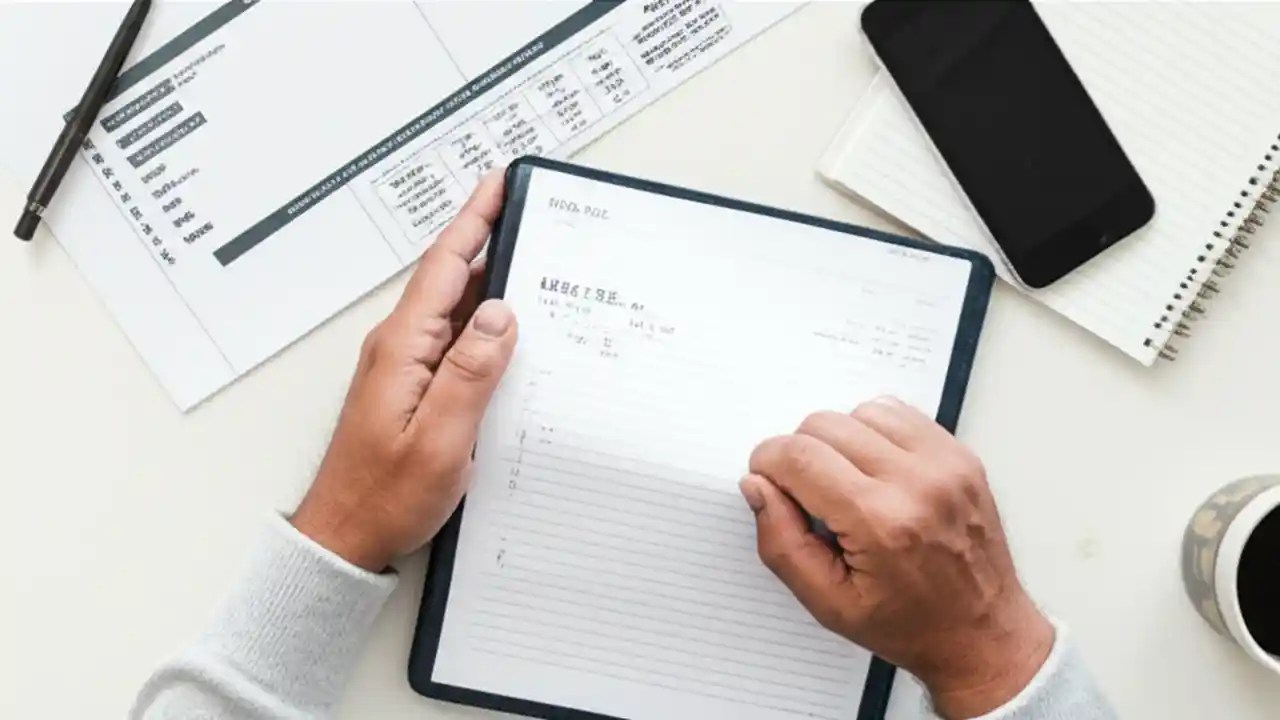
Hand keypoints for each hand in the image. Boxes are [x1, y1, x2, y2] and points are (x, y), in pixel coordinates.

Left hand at [292, 172, 517, 571]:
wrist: (344, 538)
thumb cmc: (385, 497)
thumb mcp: (439, 439)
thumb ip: (471, 374)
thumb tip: (500, 313)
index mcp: (403, 347)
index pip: (445, 267)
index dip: (474, 221)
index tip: (498, 184)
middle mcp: (402, 347)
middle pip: (453, 279)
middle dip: (491, 241)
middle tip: (532, 215)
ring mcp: (407, 367)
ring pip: (457, 310)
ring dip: (493, 284)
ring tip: (536, 262)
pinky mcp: (416, 389)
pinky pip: (456, 343)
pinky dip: (486, 326)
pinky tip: (513, 331)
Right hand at [740, 397, 1052, 718]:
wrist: (983, 634)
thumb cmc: (909, 624)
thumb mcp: (827, 603)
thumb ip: (781, 542)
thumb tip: (757, 485)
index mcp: (881, 524)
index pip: (798, 457)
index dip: (767, 464)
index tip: (768, 483)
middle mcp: (917, 483)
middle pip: (824, 425)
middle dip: (799, 453)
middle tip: (808, 494)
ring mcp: (945, 464)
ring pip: (859, 412)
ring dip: (839, 440)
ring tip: (846, 482)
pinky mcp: (960, 455)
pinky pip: (898, 413)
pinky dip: (874, 431)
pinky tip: (874, 469)